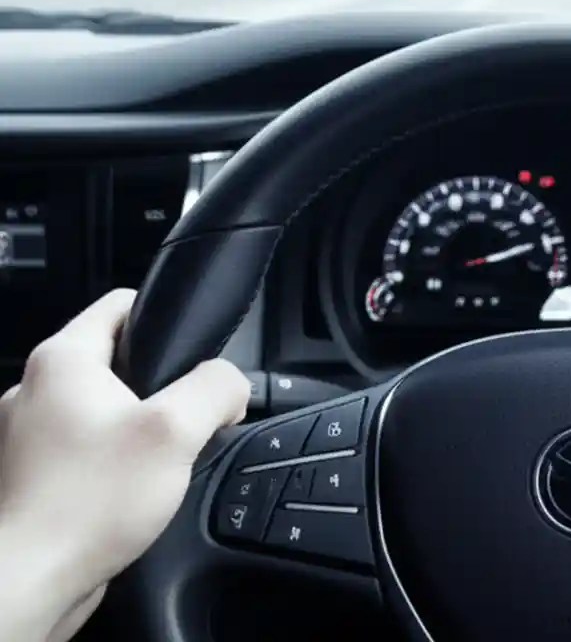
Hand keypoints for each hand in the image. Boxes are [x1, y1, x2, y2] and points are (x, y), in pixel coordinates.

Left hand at [0, 290, 248, 640]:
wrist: (28, 580)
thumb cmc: (87, 503)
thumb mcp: (176, 431)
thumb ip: (215, 389)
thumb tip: (231, 384)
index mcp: (63, 361)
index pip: (122, 304)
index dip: (168, 318)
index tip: (197, 351)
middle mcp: (34, 390)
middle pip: (117, 362)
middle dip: (162, 388)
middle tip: (189, 421)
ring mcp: (26, 436)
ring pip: (101, 412)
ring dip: (136, 431)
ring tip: (160, 465)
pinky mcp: (30, 478)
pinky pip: (84, 453)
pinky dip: (110, 466)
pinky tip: (129, 495)